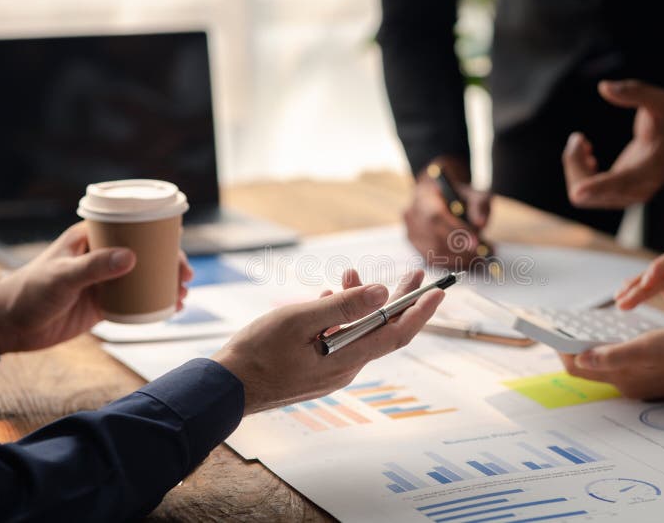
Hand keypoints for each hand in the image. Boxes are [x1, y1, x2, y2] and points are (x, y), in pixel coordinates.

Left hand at [0, 222, 191, 353]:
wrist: (10, 326)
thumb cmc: (28, 293)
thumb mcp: (62, 277)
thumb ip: (94, 267)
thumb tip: (132, 257)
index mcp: (92, 238)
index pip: (132, 228)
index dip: (159, 234)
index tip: (178, 244)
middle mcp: (102, 255)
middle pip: (147, 253)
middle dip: (171, 263)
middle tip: (186, 277)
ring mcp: (105, 279)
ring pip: (146, 276)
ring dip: (168, 283)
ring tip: (184, 296)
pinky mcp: (105, 302)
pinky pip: (138, 299)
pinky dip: (157, 303)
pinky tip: (172, 309)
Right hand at [212, 269, 443, 414]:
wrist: (225, 388)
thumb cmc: (257, 353)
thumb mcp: (299, 320)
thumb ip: (342, 306)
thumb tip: (381, 291)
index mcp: (346, 360)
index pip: (396, 334)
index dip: (419, 312)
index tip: (437, 291)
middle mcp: (345, 369)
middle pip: (382, 332)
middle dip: (398, 302)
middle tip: (414, 276)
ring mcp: (331, 372)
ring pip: (357, 333)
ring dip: (359, 304)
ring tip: (350, 274)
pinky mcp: (317, 370)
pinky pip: (339, 340)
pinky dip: (339, 317)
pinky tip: (327, 298)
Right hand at [404, 156, 491, 268]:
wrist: (443, 198)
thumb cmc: (459, 196)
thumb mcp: (473, 194)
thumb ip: (478, 205)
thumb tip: (480, 223)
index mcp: (424, 193)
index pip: (436, 215)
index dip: (456, 231)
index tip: (476, 243)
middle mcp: (412, 212)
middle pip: (432, 236)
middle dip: (459, 249)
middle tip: (481, 255)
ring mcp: (410, 229)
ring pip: (431, 250)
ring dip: (457, 258)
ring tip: (477, 258)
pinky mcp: (414, 244)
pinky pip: (431, 258)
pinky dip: (450, 262)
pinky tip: (465, 261)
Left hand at [559, 326, 663, 399]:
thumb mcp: (648, 346)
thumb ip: (612, 356)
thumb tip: (578, 360)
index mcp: (621, 377)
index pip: (576, 368)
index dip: (560, 350)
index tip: (549, 331)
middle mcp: (625, 383)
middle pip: (586, 368)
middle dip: (571, 347)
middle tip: (561, 325)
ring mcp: (637, 380)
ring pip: (601, 364)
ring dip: (588, 347)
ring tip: (580, 326)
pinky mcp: (648, 375)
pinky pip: (617, 362)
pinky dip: (607, 348)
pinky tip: (611, 333)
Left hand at [564, 80, 663, 207]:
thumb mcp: (660, 100)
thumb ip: (635, 91)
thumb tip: (604, 87)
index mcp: (652, 168)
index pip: (622, 182)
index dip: (598, 186)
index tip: (578, 191)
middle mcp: (638, 191)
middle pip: (589, 190)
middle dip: (575, 163)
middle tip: (578, 137)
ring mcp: (625, 200)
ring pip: (580, 196)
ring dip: (574, 167)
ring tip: (583, 143)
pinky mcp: (614, 200)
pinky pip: (582, 196)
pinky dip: (577, 174)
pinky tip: (587, 155)